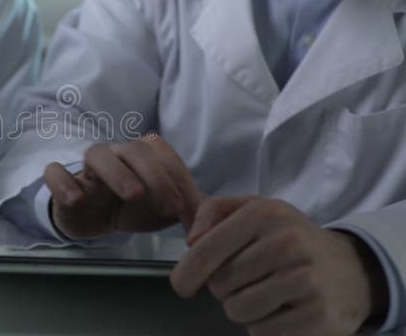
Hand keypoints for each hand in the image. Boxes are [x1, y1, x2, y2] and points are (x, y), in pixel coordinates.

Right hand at [44, 135, 201, 239]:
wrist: (92, 217)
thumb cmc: (132, 207)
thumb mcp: (163, 209)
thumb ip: (189, 208)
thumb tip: (220, 218)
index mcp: (142, 157)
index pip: (162, 153)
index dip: (176, 177)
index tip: (182, 210)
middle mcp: (116, 155)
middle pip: (133, 148)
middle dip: (154, 174)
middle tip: (167, 206)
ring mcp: (88, 168)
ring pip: (96, 152)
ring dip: (116, 171)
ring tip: (132, 195)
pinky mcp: (62, 183)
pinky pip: (55, 171)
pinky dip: (63, 181)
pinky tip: (75, 198)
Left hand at [171, 197, 387, 335]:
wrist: (351, 269)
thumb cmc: (288, 238)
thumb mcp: (254, 209)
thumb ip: (213, 211)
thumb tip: (192, 241)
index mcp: (264, 214)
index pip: (205, 250)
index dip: (186, 273)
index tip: (182, 285)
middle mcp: (286, 243)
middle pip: (219, 284)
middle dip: (225, 287)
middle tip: (249, 278)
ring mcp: (305, 280)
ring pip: (237, 310)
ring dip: (243, 308)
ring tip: (266, 293)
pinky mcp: (317, 315)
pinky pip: (261, 331)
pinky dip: (265, 325)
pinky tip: (284, 308)